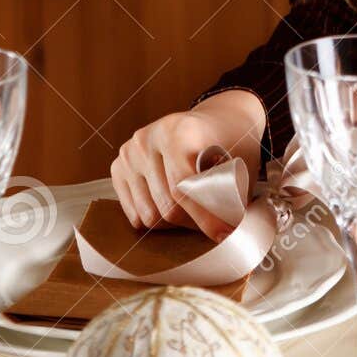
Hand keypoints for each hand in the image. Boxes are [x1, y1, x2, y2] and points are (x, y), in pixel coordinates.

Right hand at [110, 90, 264, 241]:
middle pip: (168, 207)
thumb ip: (228, 196)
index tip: (223, 233)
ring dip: (176, 223)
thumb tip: (221, 235)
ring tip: (195, 207)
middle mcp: (148, 139)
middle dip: (195, 221)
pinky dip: (158, 218)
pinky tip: (174, 202)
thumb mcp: (237, 163)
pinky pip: (135, 215)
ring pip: (150, 216)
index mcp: (179, 130)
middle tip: (212, 218)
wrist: (215, 121)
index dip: (206, 216)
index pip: (185, 187)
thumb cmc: (229, 144)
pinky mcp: (119, 167)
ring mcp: (130, 153)